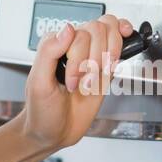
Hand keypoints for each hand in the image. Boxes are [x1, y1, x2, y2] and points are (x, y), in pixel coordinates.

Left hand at [21, 14, 134, 149]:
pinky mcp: (104, 68)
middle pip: (97, 30)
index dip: (79, 57)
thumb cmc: (42, 111)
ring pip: (110, 32)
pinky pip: (118, 44)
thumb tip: (68, 29)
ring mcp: (90, 55)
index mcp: (55, 45)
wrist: (54, 133)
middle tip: (84, 84)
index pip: (78, 32)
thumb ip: (49, 51)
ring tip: (96, 79)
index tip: (72, 82)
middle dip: (94, 60)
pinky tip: (122, 45)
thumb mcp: (39, 83)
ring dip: (107, 57)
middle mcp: (73, 46)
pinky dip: (123, 42)